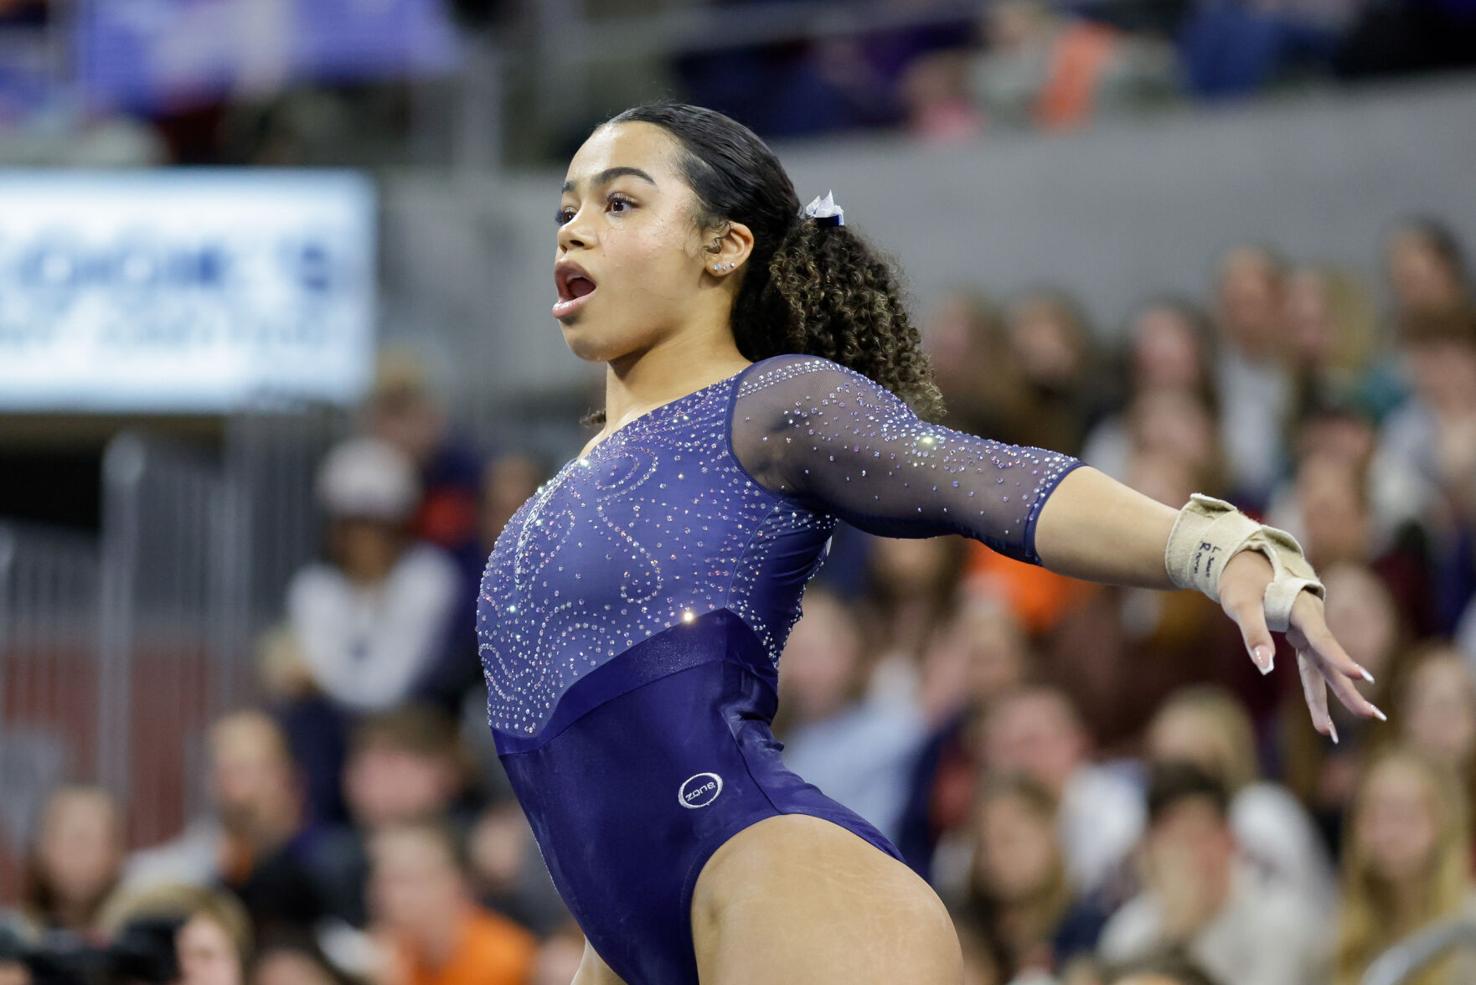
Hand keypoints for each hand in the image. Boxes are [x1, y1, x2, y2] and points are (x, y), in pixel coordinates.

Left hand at [1218, 550, 1385, 741]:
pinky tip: (1321, 716)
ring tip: (1334, 733)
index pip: (1323, 638)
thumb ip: (1253, 633)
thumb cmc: (1241, 580)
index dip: (1339, 658)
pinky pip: (1312, 666)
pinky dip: (1316, 689)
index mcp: (1302, 608)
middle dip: (1348, 691)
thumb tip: (1265, 667)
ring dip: (1333, 698)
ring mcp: (1308, 630)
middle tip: (1372, 717)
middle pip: (1331, 661)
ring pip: (1323, 669)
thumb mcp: (1240, 603)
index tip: (1360, 676)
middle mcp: (1311, 621)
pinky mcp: (1301, 636)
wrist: (1244, 560)